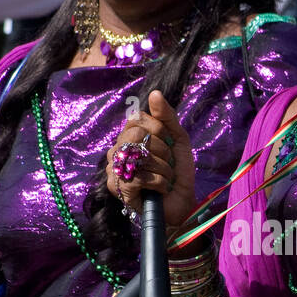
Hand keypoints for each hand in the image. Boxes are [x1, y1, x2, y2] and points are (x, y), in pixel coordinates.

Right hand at [106, 91, 196, 228]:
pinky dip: (160, 183)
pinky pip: (141, 176)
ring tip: (166, 178)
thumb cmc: (178, 171)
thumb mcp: (178, 139)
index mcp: (128, 138)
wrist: (182, 203)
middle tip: (168, 162)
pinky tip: (161, 189)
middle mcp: (116, 151)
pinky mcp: (118, 188)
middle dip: (162, 149)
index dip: (157, 128)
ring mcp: (114, 170)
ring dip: (163, 168)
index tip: (169, 142)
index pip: (136, 119)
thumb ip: (167, 116)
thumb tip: (154, 93)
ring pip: (139, 156)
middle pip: (135, 135)